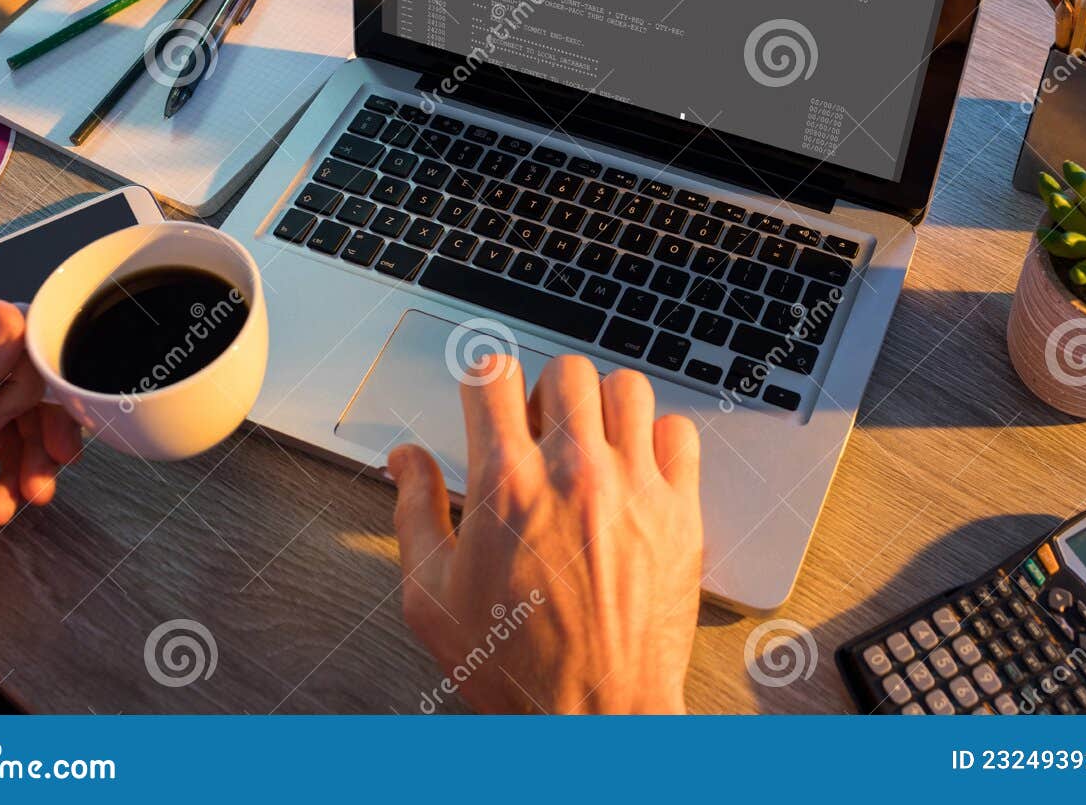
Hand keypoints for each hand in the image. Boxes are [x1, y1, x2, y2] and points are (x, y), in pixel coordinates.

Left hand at [0, 301, 82, 591]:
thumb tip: (9, 312)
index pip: (5, 328)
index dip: (32, 370)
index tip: (31, 417)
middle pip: (25, 372)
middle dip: (44, 421)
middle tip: (56, 460)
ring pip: (29, 411)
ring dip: (37, 456)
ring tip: (31, 496)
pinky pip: (18, 442)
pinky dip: (20, 475)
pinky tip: (2, 505)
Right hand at [389, 354, 701, 713]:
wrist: (599, 718)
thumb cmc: (515, 668)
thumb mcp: (431, 597)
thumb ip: (414, 513)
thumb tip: (405, 458)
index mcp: (506, 487)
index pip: (492, 373)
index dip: (483, 378)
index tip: (486, 398)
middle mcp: (573, 474)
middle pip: (566, 368)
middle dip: (545, 392)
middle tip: (538, 435)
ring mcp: (633, 488)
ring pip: (627, 387)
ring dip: (603, 406)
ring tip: (589, 445)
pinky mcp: (679, 511)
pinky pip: (680, 431)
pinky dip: (658, 439)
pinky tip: (636, 469)